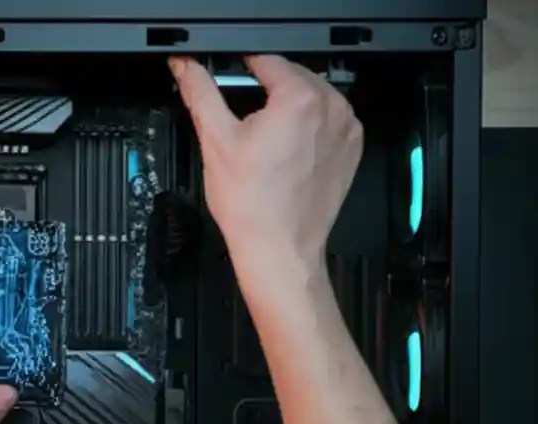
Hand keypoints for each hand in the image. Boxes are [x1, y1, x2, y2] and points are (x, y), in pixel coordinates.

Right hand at [169, 55, 362, 302]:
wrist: (279, 248)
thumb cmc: (252, 204)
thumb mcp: (216, 140)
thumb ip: (200, 93)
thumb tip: (186, 68)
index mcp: (300, 98)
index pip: (267, 60)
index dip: (242, 66)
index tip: (229, 75)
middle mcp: (332, 108)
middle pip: (293, 77)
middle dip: (267, 89)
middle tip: (242, 117)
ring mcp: (346, 130)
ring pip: (312, 98)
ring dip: (289, 106)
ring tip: (264, 138)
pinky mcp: (351, 149)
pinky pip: (328, 121)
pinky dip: (308, 126)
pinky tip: (286, 151)